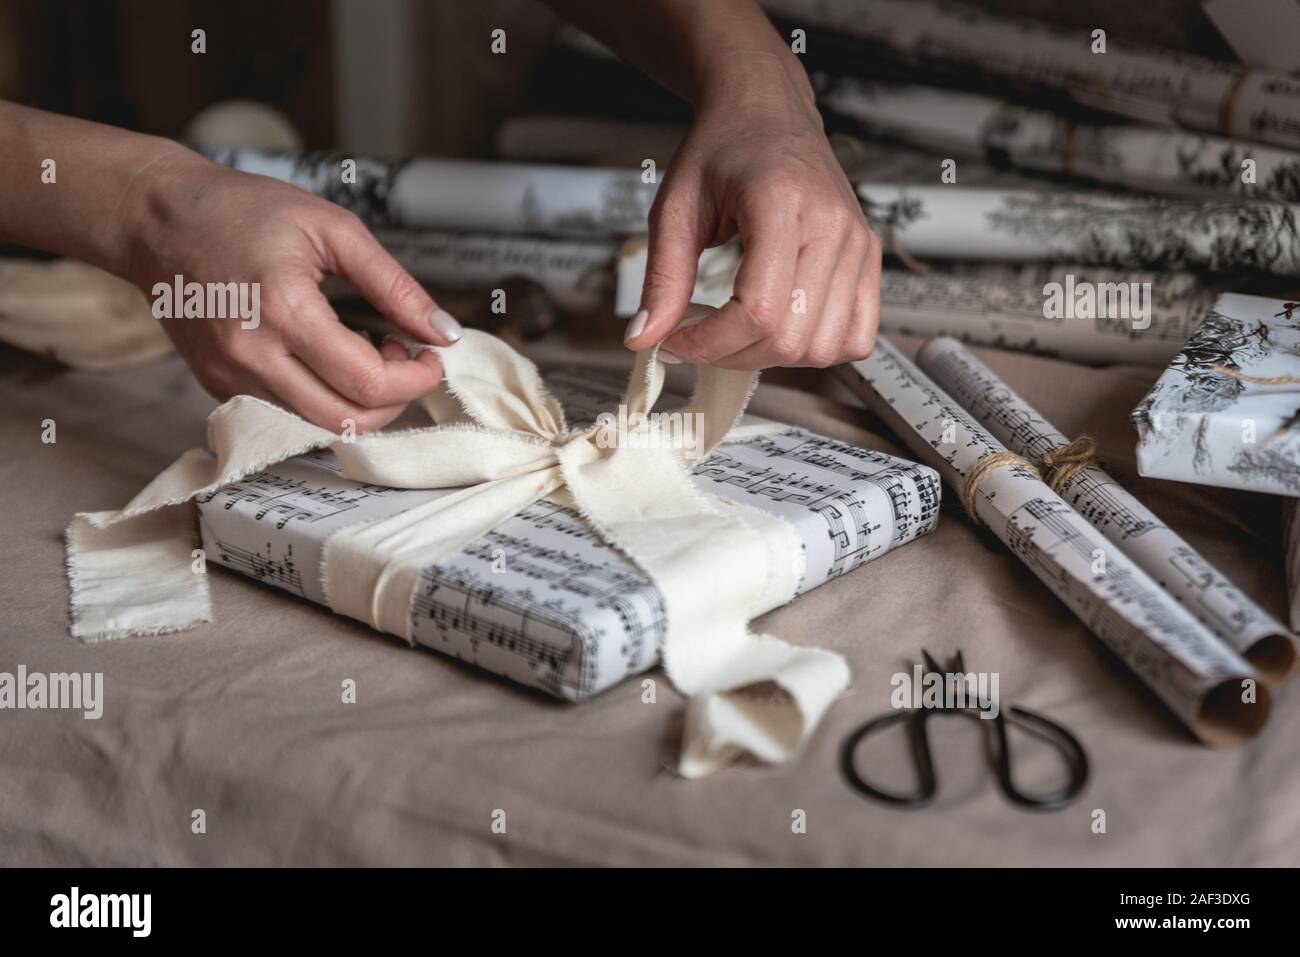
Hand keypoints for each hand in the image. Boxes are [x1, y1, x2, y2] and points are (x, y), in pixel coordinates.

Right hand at [120, 147, 461, 432]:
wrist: (156, 218)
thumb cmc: (242, 211)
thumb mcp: (332, 229)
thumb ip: (394, 284)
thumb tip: (443, 331)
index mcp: (283, 311)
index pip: (366, 382)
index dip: (414, 378)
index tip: (429, 355)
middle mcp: (251, 355)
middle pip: (346, 419)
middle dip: (394, 399)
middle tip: (403, 357)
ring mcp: (230, 377)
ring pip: (318, 425)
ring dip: (360, 401)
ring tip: (365, 350)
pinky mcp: (218, 385)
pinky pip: (288, 412)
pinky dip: (324, 396)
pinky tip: (328, 355)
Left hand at [623, 57, 880, 368]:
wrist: (767, 111)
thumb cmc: (723, 149)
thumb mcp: (675, 207)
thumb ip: (662, 277)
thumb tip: (644, 338)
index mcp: (782, 204)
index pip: (758, 310)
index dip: (711, 343)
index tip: (676, 342)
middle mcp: (832, 226)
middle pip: (790, 338)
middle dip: (733, 355)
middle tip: (699, 336)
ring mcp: (857, 243)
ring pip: (823, 348)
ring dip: (772, 357)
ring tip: (737, 331)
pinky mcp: (869, 257)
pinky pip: (856, 336)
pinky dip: (816, 350)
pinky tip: (780, 327)